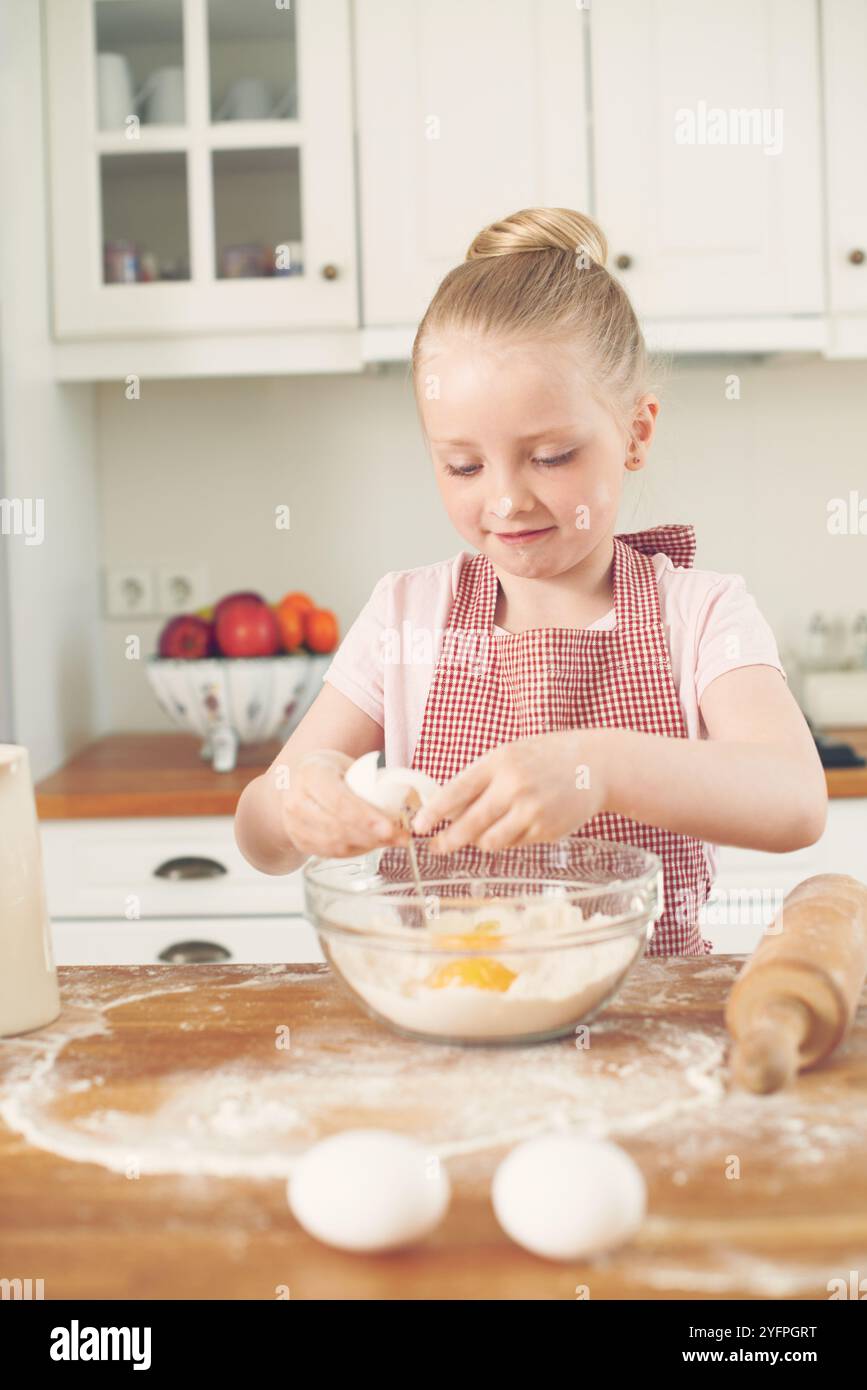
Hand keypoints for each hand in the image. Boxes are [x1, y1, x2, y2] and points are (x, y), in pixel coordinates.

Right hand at [280, 750, 408, 858]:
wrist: (298, 780)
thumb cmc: (330, 770)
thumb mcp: (348, 765)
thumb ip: (370, 782)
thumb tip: (407, 799)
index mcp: (311, 774)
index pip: (339, 801)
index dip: (365, 818)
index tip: (391, 827)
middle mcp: (296, 801)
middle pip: (337, 827)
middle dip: (372, 836)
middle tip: (401, 837)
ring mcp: (294, 825)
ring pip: (334, 845)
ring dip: (368, 846)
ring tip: (392, 841)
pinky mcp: (299, 842)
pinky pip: (331, 853)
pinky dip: (357, 851)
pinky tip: (374, 844)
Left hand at [410, 730, 610, 852]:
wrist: (594, 765)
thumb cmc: (544, 759)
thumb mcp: (509, 756)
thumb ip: (480, 779)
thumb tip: (445, 811)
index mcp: (499, 762)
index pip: (456, 791)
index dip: (434, 813)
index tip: (419, 827)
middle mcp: (514, 785)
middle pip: (469, 824)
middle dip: (449, 841)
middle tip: (438, 847)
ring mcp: (531, 810)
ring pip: (489, 841)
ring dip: (481, 841)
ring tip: (485, 832)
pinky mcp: (546, 830)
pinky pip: (514, 845)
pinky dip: (509, 840)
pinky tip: (519, 824)